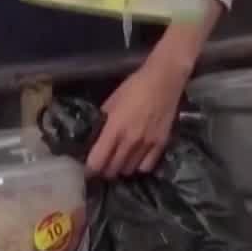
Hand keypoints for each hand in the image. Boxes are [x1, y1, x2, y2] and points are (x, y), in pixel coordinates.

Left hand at [89, 55, 191, 177]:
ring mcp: (147, 144)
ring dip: (121, 168)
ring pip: (128, 170)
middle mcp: (130, 140)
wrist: (164, 80)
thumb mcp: (111, 101)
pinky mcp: (161, 143)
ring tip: (119, 161)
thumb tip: (94, 137)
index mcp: (114, 128)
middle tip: (103, 164)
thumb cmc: (134, 86)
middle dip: (104, 169)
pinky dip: (139, 166)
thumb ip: (103, 122)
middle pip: (112, 170)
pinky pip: (146, 166)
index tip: (87, 168)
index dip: (89, 168)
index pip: (97, 162)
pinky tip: (136, 158)